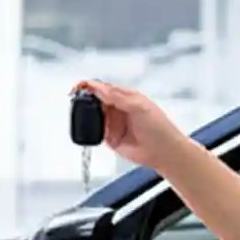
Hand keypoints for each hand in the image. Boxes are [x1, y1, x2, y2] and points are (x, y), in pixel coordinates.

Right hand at [74, 80, 198, 171]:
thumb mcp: (138, 106)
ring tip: (81, 113)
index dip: (92, 86)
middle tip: (77, 99)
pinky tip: (88, 127)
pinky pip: (96, 131)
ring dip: (87, 114)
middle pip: (96, 100)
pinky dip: (90, 129)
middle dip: (86, 99)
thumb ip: (117, 97)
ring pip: (94, 115)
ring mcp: (114, 123)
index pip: (105, 88)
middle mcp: (118, 109)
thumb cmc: (158, 127)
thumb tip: (99, 87)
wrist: (163, 152)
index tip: (80, 86)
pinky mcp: (110, 138)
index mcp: (126, 96)